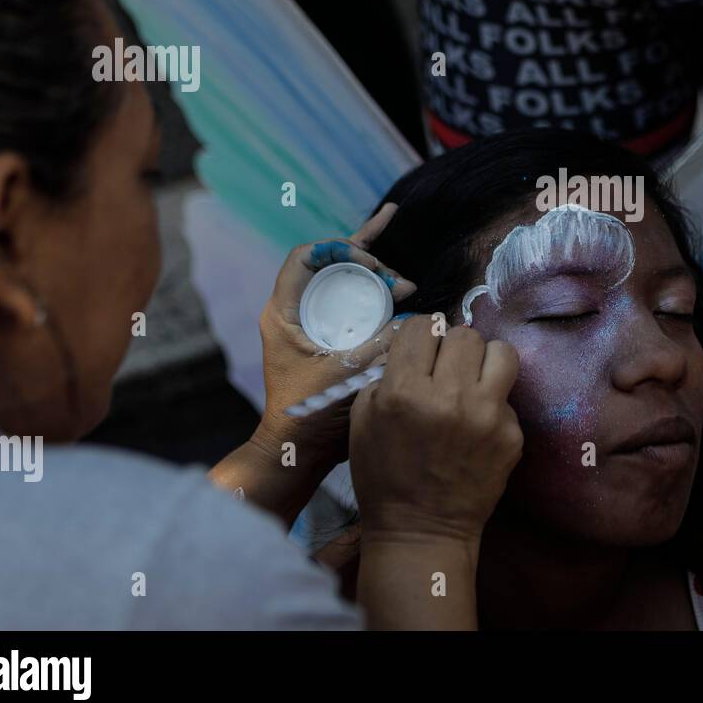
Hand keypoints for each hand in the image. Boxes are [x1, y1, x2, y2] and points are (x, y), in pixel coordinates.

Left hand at [255, 203, 416, 471]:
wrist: (300, 452)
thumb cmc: (312, 415)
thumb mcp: (348, 372)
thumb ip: (381, 342)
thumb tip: (417, 318)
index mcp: (284, 313)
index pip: (305, 257)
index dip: (339, 250)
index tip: (372, 266)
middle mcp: (295, 312)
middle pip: (329, 265)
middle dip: (366, 260)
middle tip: (398, 275)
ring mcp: (312, 324)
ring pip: (343, 284)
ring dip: (376, 279)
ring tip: (406, 280)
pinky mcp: (329, 338)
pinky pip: (352, 306)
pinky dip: (375, 296)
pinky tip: (400, 284)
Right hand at [350, 314, 522, 544]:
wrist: (422, 529)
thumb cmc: (384, 475)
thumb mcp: (363, 420)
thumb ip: (388, 376)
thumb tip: (415, 347)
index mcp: (406, 392)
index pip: (424, 327)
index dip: (421, 337)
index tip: (421, 352)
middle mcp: (451, 398)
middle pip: (465, 335)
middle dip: (453, 348)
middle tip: (446, 371)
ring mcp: (488, 417)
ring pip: (502, 352)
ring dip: (485, 362)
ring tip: (473, 382)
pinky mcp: (513, 435)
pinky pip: (508, 398)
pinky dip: (493, 405)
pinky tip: (477, 427)